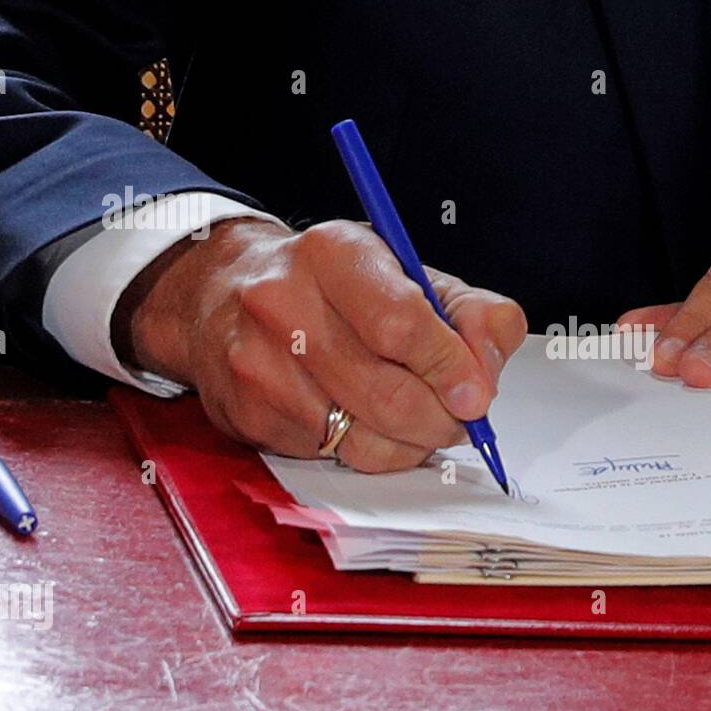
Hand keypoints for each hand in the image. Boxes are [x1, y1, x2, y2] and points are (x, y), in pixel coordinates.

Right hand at [114, 217, 526, 471]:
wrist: (222, 297)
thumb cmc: (332, 287)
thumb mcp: (410, 274)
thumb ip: (471, 312)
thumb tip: (488, 370)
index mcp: (334, 254)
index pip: (402, 324)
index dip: (450, 367)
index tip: (477, 393)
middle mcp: (284, 303)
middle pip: (388, 394)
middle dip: (441, 418)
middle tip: (461, 418)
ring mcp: (259, 363)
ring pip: (365, 437)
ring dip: (412, 442)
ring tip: (422, 421)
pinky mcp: (249, 414)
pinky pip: (336, 456)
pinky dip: (373, 451)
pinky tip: (373, 424)